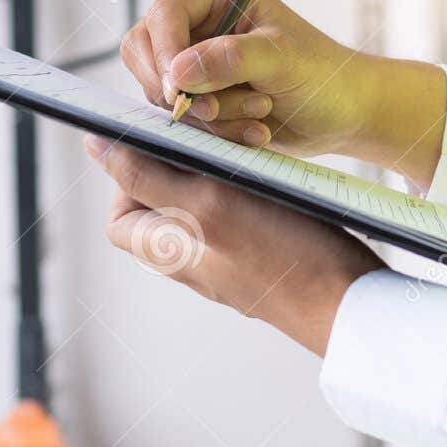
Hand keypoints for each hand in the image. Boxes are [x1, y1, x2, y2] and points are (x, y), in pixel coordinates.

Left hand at [86, 135, 381, 354]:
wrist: (350, 300)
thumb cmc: (283, 257)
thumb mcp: (206, 204)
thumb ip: (147, 177)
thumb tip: (95, 149)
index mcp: (169, 251)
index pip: (121, 211)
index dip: (130, 174)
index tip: (163, 145)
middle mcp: (194, 260)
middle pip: (162, 204)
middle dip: (181, 166)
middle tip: (212, 146)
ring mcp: (229, 262)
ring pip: (205, 205)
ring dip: (220, 173)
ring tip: (248, 158)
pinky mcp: (263, 256)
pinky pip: (241, 214)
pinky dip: (250, 188)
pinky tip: (276, 180)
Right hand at [121, 0, 446, 186]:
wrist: (342, 112)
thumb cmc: (323, 75)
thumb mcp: (283, 61)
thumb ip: (231, 60)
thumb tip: (178, 72)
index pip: (164, 15)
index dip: (165, 55)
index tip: (179, 94)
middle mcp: (198, 17)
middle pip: (145, 51)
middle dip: (183, 91)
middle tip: (219, 110)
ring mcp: (193, 57)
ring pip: (159, 90)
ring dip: (207, 116)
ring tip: (258, 114)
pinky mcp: (196, 92)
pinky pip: (178, 117)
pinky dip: (212, 132)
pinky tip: (252, 130)